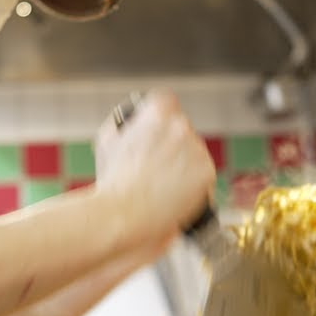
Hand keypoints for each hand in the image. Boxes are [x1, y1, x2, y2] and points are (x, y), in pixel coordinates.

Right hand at [94, 91, 215, 244]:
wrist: (123, 213)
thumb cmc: (111, 181)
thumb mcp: (108, 140)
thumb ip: (125, 124)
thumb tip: (134, 121)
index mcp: (158, 112)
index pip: (167, 102)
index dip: (161, 117)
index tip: (158, 132)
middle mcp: (181, 126)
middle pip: (183, 129)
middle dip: (173, 145)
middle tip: (158, 166)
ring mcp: (196, 148)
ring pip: (195, 152)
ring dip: (184, 164)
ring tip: (164, 184)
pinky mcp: (207, 172)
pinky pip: (204, 174)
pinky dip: (194, 183)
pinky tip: (176, 192)